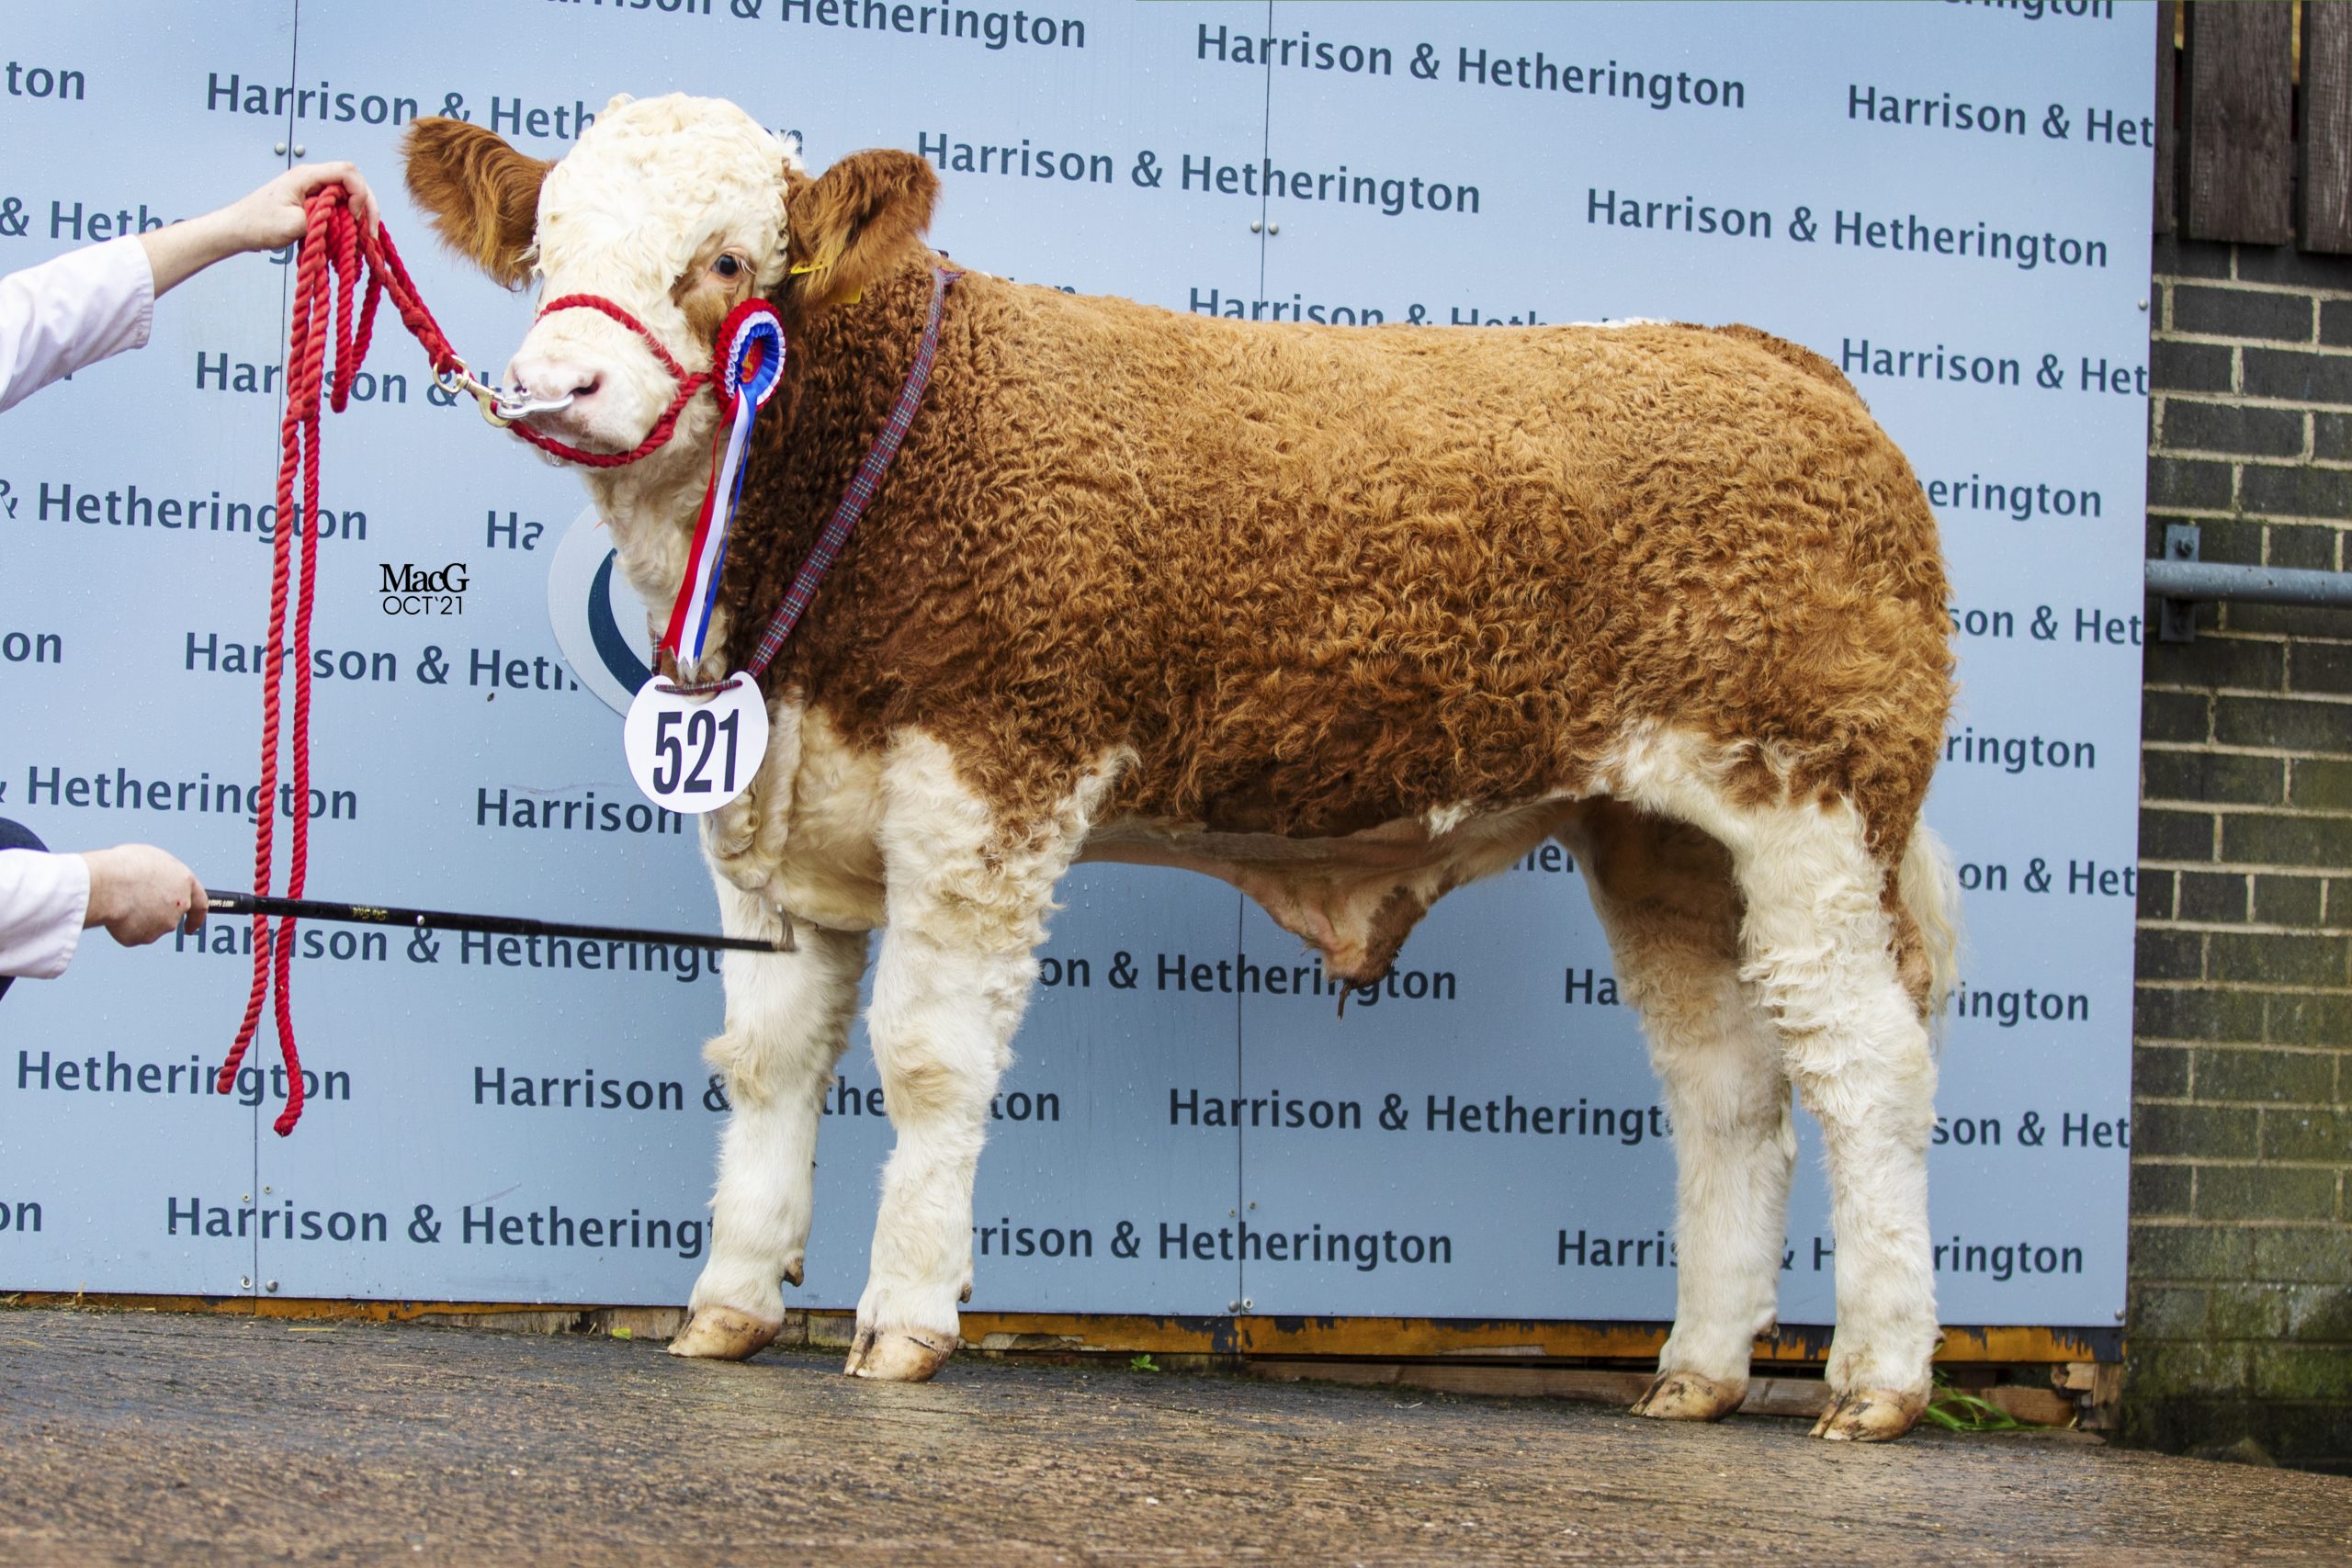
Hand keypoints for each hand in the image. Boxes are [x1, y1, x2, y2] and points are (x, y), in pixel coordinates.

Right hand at [78, 845, 206, 946]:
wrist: (108, 885)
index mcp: (184, 882)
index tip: (192, 927)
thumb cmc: (125, 866)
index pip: (200, 903)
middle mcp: (179, 906)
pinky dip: (122, 925)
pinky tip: (115, 911)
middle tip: (136, 904)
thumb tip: (157, 881)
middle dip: (156, 914)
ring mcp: (163, 925)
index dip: (196, 917)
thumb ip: (161, 876)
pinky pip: (131, 932)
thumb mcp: (150, 859)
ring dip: (137, 917)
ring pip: (149, 925)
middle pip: (170, 915)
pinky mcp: (143, 937)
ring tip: (119, 900)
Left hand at [218, 161, 380, 251]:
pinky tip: (350, 235)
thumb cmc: (258, 223)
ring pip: (349, 194)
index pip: (348, 172)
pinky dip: (349, 220)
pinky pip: (339, 205)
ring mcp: (313, 189)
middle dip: (367, 205)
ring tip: (361, 237)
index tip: (355, 217)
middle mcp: (312, 178)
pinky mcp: (312, 202)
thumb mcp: (293, 223)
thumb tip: (345, 220)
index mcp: (307, 176)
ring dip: (360, 214)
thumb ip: (322, 218)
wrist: (238, 228)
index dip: (360, 194)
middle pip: (354, 182)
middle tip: (368, 232)